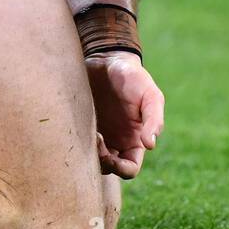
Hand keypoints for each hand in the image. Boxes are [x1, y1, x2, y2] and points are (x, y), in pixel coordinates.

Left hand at [86, 52, 163, 178]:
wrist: (107, 59)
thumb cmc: (134, 77)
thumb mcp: (150, 95)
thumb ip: (153, 119)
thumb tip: (151, 145)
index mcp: (135, 139)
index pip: (130, 169)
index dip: (121, 169)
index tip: (110, 156)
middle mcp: (116, 142)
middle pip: (108, 169)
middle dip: (101, 163)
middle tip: (95, 141)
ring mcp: (98, 134)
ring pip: (90, 160)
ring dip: (87, 154)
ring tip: (89, 132)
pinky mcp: (80, 126)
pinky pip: (76, 144)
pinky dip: (75, 143)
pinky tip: (76, 128)